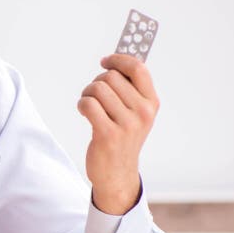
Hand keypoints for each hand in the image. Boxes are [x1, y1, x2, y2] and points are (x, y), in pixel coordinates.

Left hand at [77, 54, 159, 214]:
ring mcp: (127, 124)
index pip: (138, 68)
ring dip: (87, 93)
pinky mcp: (108, 134)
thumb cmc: (122, 137)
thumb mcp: (135, 113)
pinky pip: (88, 104)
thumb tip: (115, 60)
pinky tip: (85, 113)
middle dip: (96, 81)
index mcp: (151, 103)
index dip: (119, 59)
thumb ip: (130, 89)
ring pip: (97, 88)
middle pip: (111, 77)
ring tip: (89, 105)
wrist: (117, 173)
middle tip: (94, 94)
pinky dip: (81, 105)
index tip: (106, 61)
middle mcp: (143, 112)